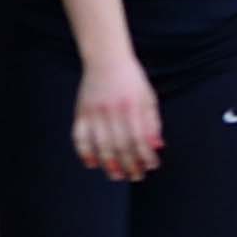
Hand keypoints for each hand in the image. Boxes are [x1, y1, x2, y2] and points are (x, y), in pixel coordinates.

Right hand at [74, 55, 162, 179]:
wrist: (106, 59)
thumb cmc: (132, 80)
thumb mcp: (148, 98)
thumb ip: (153, 122)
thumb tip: (157, 147)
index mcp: (132, 106)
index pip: (139, 138)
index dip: (145, 155)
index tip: (151, 167)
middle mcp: (112, 111)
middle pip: (120, 145)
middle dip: (129, 164)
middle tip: (136, 177)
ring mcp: (94, 112)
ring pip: (100, 145)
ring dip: (109, 164)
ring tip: (116, 175)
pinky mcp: (81, 112)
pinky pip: (79, 137)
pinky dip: (84, 152)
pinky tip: (92, 163)